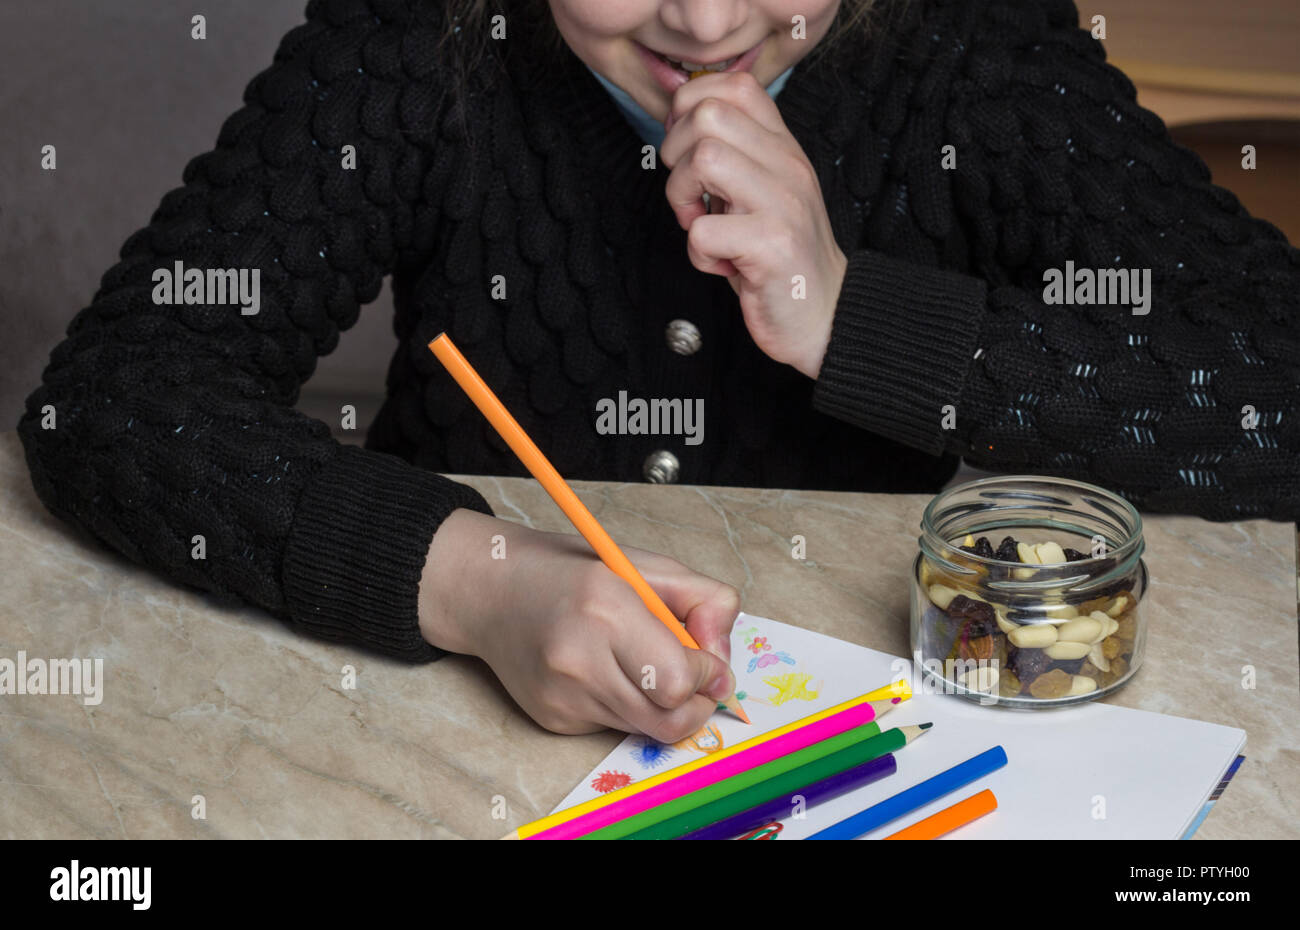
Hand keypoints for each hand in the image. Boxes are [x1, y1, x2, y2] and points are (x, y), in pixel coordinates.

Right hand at [419, 509, 741, 740]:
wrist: (491, 591)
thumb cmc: (574, 572)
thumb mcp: (646, 566)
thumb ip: (704, 602)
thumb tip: (723, 665)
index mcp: (605, 609)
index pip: (679, 680)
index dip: (706, 674)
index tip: (706, 660)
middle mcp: (578, 660)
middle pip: (670, 721)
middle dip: (696, 704)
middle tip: (695, 680)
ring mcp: (562, 697)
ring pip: (646, 729)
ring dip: (661, 705)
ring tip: (643, 665)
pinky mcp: (552, 720)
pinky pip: (614, 727)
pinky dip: (625, 706)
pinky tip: (602, 671)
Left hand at [660, 71, 846, 379]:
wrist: (826, 312)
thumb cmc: (779, 256)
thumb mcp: (761, 192)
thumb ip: (733, 156)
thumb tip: (677, 125)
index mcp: (783, 148)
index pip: (734, 86)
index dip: (690, 109)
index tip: (686, 152)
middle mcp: (788, 165)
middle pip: (709, 115)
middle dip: (675, 154)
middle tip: (689, 194)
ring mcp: (783, 203)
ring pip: (705, 159)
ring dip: (682, 197)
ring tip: (700, 225)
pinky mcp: (773, 245)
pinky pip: (703, 231)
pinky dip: (698, 254)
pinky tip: (721, 265)